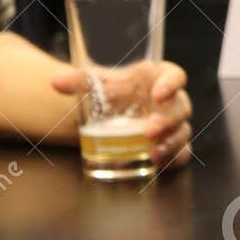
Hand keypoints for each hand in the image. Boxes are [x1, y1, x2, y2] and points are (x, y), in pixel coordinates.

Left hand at [50, 60, 192, 170]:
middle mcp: (171, 100)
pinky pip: (182, 152)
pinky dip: (173, 158)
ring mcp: (174, 124)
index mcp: (158, 78)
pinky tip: (158, 164)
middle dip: (167, 119)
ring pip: (183, 131)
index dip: (171, 83)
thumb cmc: (115, 91)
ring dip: (171, 142)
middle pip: (180, 107)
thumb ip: (81, 80)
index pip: (175, 75)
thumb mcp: (100, 83)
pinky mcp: (174, 144)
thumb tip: (56, 82)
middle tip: (148, 130)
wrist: (116, 109)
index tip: (158, 93)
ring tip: (152, 153)